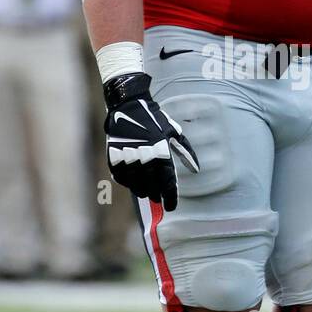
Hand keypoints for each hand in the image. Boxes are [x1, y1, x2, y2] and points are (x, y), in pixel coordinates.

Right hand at [103, 71, 198, 210]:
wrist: (128, 106)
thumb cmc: (154, 119)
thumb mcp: (174, 133)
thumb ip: (185, 152)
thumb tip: (196, 169)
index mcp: (161, 153)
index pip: (168, 184)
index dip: (170, 198)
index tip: (171, 206)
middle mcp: (145, 159)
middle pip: (152, 189)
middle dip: (157, 196)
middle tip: (159, 197)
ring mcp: (128, 160)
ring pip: (137, 187)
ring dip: (143, 192)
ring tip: (147, 191)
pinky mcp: (114, 159)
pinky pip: (122, 180)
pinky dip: (128, 183)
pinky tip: (133, 181)